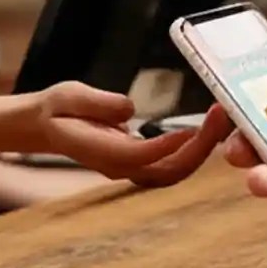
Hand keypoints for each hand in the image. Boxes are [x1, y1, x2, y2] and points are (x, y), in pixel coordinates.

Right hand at [35, 81, 233, 187]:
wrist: (45, 127)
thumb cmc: (56, 109)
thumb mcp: (68, 96)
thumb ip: (98, 103)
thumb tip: (128, 109)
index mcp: (100, 152)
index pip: (139, 155)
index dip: (165, 146)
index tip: (190, 129)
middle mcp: (119, 166)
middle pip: (167, 170)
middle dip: (198, 148)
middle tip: (220, 115)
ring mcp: (131, 168)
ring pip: (174, 171)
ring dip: (201, 149)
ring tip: (221, 119)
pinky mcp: (139, 162)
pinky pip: (172, 164)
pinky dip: (193, 149)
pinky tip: (208, 127)